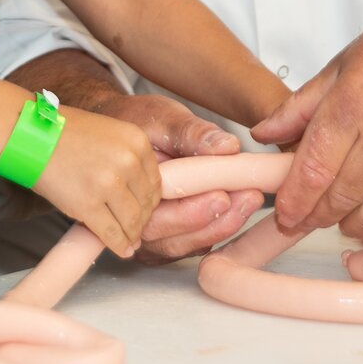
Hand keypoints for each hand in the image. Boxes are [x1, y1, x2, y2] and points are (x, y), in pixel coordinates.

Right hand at [31, 104, 161, 257]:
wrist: (30, 135)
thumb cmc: (64, 133)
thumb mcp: (109, 133)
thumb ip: (128, 158)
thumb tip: (143, 196)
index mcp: (137, 141)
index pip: (156, 182)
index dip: (150, 201)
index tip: (144, 210)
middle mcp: (127, 161)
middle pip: (147, 203)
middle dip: (142, 220)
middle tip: (136, 228)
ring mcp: (108, 184)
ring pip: (132, 221)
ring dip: (132, 235)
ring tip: (129, 240)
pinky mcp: (87, 204)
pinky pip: (111, 233)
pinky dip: (119, 245)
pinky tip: (122, 250)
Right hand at [89, 91, 260, 261]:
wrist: (114, 132)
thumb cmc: (134, 121)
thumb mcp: (161, 117)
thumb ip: (192, 133)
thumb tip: (228, 147)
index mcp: (122, 190)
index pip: (157, 214)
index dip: (193, 211)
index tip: (224, 196)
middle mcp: (126, 219)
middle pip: (170, 238)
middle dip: (213, 222)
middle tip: (247, 200)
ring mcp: (140, 234)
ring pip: (181, 246)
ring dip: (218, 228)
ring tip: (248, 202)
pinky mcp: (157, 238)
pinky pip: (185, 246)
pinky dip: (212, 232)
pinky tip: (237, 212)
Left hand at [252, 5, 362, 242]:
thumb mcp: (342, 65)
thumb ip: (300, 106)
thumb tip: (265, 135)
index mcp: (354, 103)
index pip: (314, 169)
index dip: (294, 201)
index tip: (284, 214)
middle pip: (342, 197)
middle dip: (316, 217)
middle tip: (304, 220)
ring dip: (352, 224)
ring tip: (339, 218)